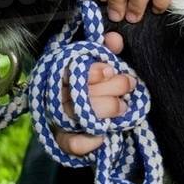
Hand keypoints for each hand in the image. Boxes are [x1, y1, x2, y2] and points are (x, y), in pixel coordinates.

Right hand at [54, 31, 136, 156]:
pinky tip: (103, 135)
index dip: (92, 71)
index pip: (70, 69)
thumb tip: (114, 40)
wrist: (83, 117)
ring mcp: (57, 119)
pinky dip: (88, 141)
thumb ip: (107, 50)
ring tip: (124, 105)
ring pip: (77, 114)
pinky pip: (71, 144)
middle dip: (109, 88)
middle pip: (78, 91)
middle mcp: (54, 95)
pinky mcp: (62, 141)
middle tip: (129, 84)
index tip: (111, 70)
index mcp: (60, 72)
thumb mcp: (99, 63)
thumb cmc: (93, 84)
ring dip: (105, 110)